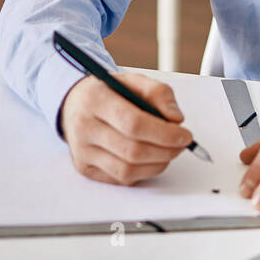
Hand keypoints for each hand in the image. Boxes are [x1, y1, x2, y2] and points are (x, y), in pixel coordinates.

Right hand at [59, 73, 193, 185]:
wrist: (75, 104)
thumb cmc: (108, 93)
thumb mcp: (133, 81)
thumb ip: (159, 93)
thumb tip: (176, 119)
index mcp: (95, 99)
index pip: (134, 123)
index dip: (164, 134)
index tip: (185, 135)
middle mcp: (84, 127)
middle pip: (133, 151)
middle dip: (166, 151)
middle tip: (182, 145)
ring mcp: (82, 151)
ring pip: (127, 170)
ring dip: (157, 164)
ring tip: (168, 151)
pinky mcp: (85, 168)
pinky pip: (121, 178)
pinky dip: (143, 171)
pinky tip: (150, 158)